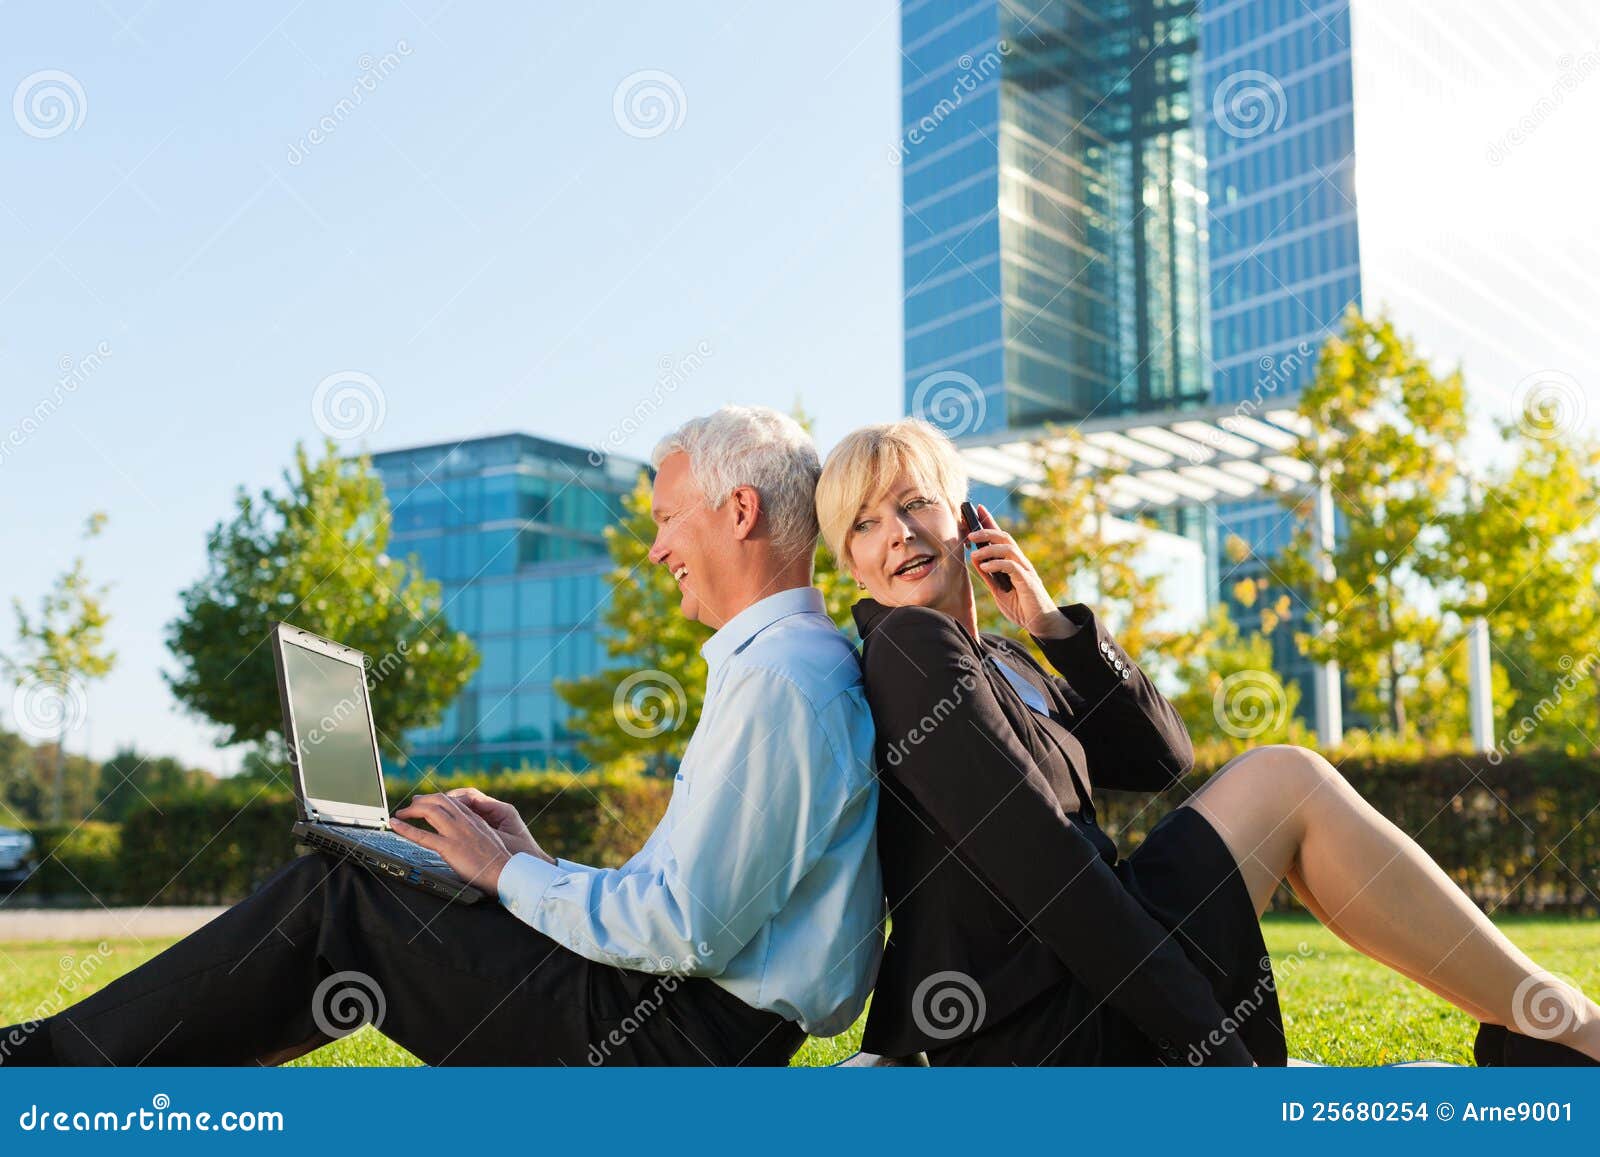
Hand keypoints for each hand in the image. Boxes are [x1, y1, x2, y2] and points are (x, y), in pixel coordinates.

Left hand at [390, 792, 547, 893]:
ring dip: (412, 810)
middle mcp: (464, 822)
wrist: (505, 872)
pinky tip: (395, 824)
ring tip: (400, 814)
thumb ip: (476, 833)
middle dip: (422, 800)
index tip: (424, 802)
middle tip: (410, 805)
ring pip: (430, 811)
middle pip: (439, 800)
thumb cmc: (499, 862)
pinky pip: (423, 835)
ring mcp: (456, 833)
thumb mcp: (489, 839)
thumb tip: (468, 836)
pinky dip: (406, 828)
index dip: (434, 799)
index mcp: (474, 820)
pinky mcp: (449, 847)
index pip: (451, 802)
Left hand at [964, 503, 1076, 638]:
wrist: (1042, 624)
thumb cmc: (1022, 607)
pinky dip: (996, 564)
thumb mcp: (999, 591)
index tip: (978, 509)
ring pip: (1008, 548)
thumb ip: (990, 577)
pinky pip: (1012, 566)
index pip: (1001, 537)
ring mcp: (1026, 570)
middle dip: (986, 531)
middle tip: (970, 534)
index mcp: (1014, 563)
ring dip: (989, 548)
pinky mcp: (1028, 581)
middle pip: (1005, 537)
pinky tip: (985, 568)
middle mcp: (1021, 562)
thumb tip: (976, 560)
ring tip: (975, 554)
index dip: (990, 522)